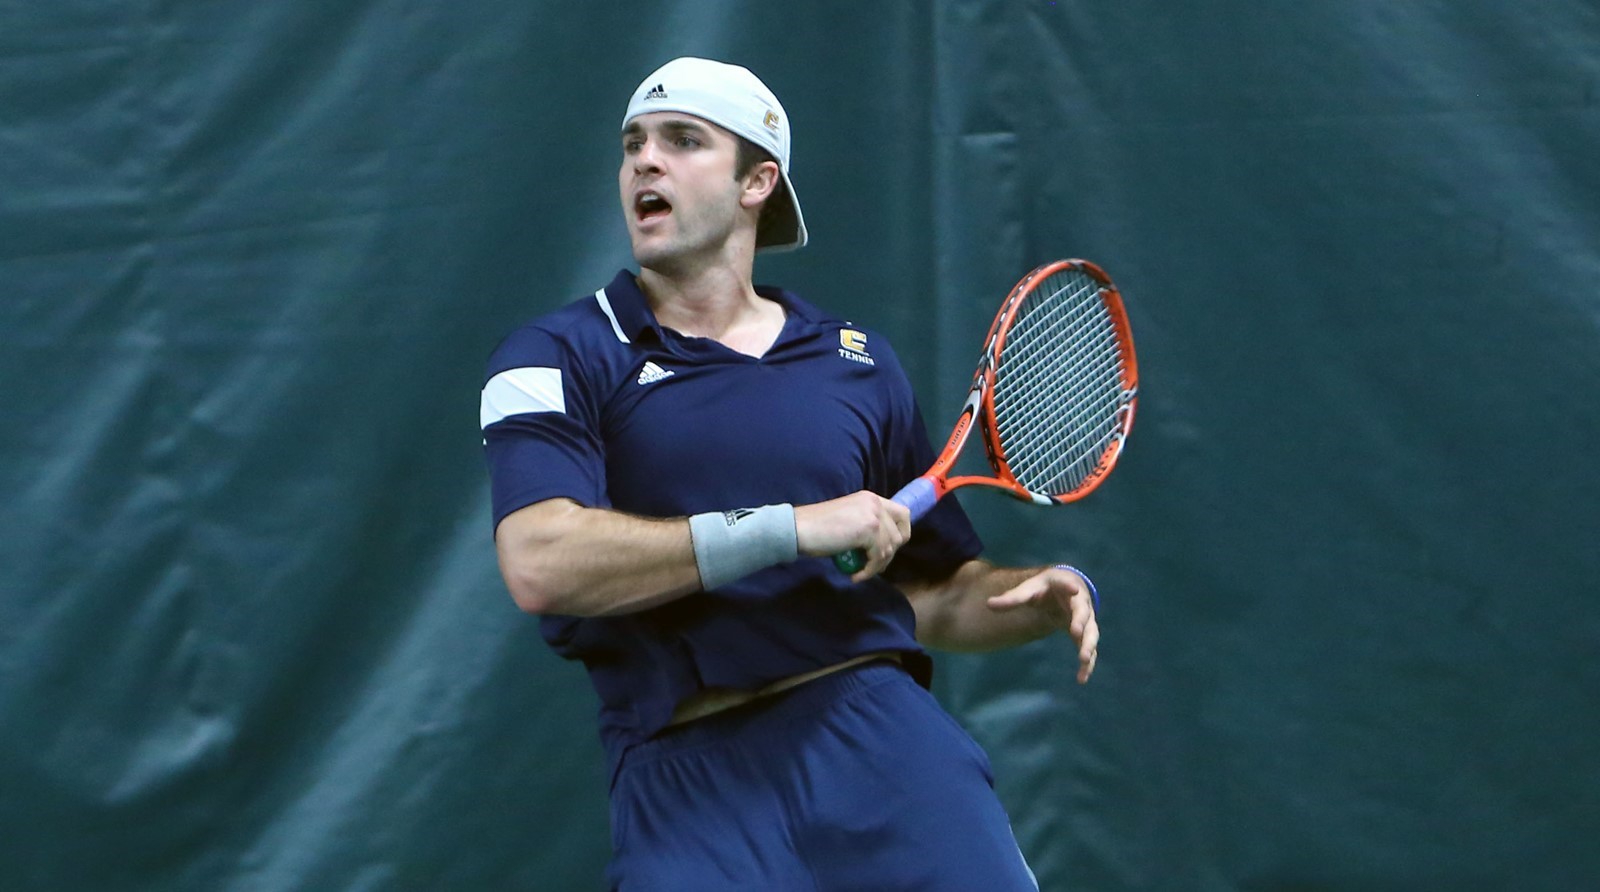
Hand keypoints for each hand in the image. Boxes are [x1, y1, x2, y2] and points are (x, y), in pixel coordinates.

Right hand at [795, 491, 911, 582]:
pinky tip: (855, 575)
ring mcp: (873, 515)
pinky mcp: (869, 530)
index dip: (900, 534)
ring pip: (890, 548)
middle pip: (900, 534)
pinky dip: (869, 571)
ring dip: (876, 565)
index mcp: (870, 498)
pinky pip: (878, 557)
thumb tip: (884, 546)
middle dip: (889, 553)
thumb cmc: (817, 528)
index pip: (903, 514)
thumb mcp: (849, 519)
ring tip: (859, 571)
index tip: (886, 549)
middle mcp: (875, 503)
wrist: (798, 528)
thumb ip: (867, 525)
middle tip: (872, 564)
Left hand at [986, 567, 1100, 683]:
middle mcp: (1080, 601)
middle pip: (1083, 612)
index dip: (1070, 587)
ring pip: (1091, 633)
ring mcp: (1086, 619)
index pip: (1068, 584)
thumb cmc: (1044, 588)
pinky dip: (1087, 664)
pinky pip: (1089, 649)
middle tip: (1075, 632)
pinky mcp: (1086, 634)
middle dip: (1080, 622)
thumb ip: (1012, 598)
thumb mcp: (1028, 589)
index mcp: (1065, 584)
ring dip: (1088, 645)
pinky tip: (1082, 679)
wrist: (1065, 589)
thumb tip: (988, 605)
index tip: (1074, 590)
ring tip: (1082, 659)